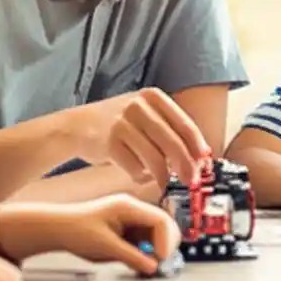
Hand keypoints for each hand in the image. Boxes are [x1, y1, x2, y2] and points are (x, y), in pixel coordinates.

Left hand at [0, 195, 180, 275]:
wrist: (57, 228)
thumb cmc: (76, 232)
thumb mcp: (105, 247)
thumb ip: (132, 257)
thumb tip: (153, 267)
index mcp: (129, 207)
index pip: (160, 220)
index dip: (166, 240)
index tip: (161, 259)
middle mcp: (133, 210)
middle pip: (163, 225)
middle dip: (166, 245)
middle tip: (161, 264)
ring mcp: (130, 218)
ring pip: (155, 234)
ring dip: (156, 249)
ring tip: (149, 265)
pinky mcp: (126, 228)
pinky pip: (144, 239)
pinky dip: (146, 251)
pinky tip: (140, 262)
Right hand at [76, 88, 209, 186]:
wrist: (75, 126)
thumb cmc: (117, 124)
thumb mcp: (143, 114)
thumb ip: (168, 128)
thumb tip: (200, 155)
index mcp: (153, 97)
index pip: (184, 124)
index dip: (197, 147)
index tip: (204, 163)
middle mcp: (138, 106)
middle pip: (172, 142)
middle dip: (185, 166)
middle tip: (190, 180)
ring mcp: (122, 123)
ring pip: (155, 157)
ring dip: (163, 176)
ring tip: (164, 183)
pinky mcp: (109, 142)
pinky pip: (134, 166)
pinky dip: (140, 176)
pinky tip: (138, 175)